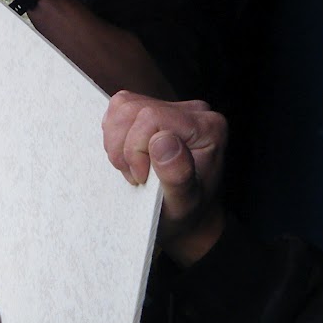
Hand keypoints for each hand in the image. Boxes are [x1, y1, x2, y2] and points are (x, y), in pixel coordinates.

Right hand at [102, 91, 227, 265]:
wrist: (186, 217)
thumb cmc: (186, 212)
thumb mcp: (183, 203)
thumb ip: (177, 174)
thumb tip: (163, 140)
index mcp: (208, 127)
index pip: (151, 117)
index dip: (136, 149)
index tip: (143, 177)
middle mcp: (195, 111)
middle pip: (133, 108)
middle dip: (124, 147)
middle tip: (138, 176)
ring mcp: (173, 107)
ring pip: (122, 106)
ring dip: (117, 142)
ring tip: (134, 168)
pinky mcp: (153, 108)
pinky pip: (119, 108)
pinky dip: (114, 135)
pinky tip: (130, 156)